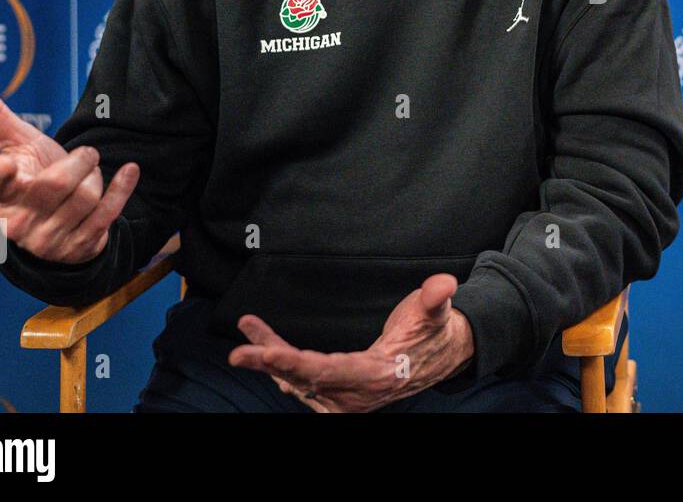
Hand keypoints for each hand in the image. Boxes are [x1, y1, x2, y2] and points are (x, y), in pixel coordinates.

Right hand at [0, 83, 139, 263]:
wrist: (58, 220)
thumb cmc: (33, 174)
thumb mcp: (16, 147)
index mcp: (1, 196)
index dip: (1, 174)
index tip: (5, 161)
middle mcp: (20, 223)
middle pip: (56, 185)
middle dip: (79, 161)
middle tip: (86, 153)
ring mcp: (50, 239)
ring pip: (85, 198)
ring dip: (95, 177)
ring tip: (90, 174)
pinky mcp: (79, 246)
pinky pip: (108, 213)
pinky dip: (122, 188)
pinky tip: (129, 170)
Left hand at [227, 273, 474, 412]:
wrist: (440, 357)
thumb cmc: (433, 332)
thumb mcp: (435, 313)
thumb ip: (436, 299)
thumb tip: (443, 284)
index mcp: (376, 376)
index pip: (328, 371)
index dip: (294, 363)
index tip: (266, 352)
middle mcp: (356, 394)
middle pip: (304, 379)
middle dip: (269, 363)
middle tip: (238, 352)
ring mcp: (345, 398)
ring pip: (298, 380)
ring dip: (268, 358)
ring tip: (247, 330)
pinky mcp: (337, 392)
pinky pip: (302, 380)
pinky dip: (279, 364)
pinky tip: (262, 348)